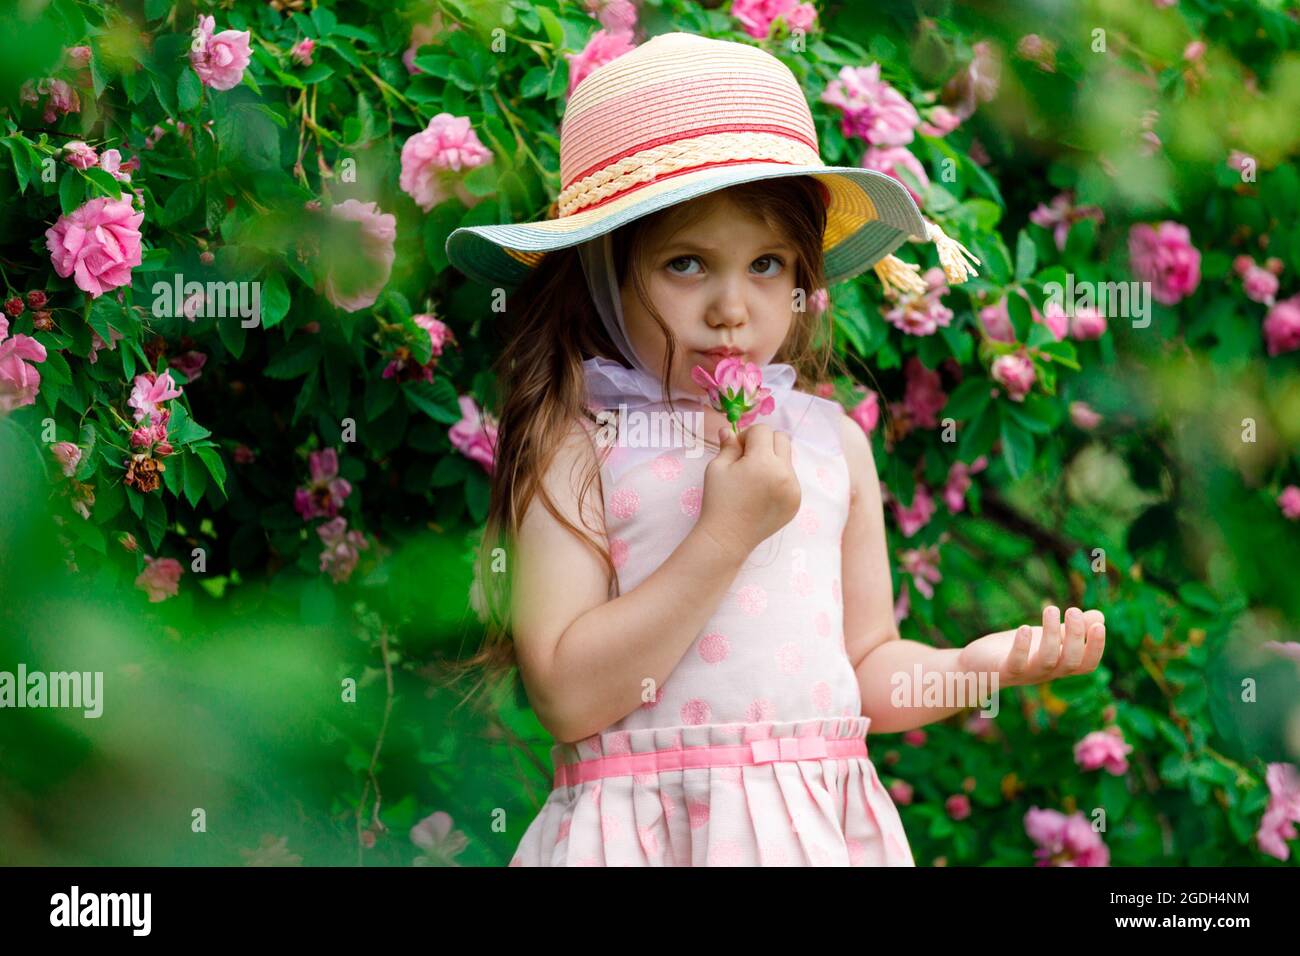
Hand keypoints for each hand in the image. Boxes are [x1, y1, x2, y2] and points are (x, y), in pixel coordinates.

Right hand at [697, 423, 800, 558]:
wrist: (728, 537)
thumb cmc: (718, 500)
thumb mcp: (717, 468)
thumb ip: (728, 446)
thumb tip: (729, 430)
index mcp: (763, 462)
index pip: (763, 430)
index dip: (747, 436)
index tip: (737, 451)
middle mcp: (784, 473)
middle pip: (782, 439)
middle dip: (765, 442)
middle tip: (748, 460)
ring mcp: (793, 488)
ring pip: (787, 458)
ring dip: (772, 460)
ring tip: (754, 479)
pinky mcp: (796, 501)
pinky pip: (791, 478)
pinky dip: (778, 478)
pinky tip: (762, 493)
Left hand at [956, 605, 1106, 688]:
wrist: (979, 667)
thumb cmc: (1018, 651)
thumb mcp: (1047, 637)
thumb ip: (1071, 630)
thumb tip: (1100, 616)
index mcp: (1060, 665)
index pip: (1086, 664)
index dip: (1096, 647)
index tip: (1099, 625)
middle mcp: (1047, 672)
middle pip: (1070, 661)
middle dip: (1075, 635)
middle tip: (1073, 610)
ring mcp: (1026, 673)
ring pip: (1047, 660)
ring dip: (1051, 635)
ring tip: (1051, 608)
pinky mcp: (1004, 670)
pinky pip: (1017, 663)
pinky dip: (1022, 647)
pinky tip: (1025, 628)